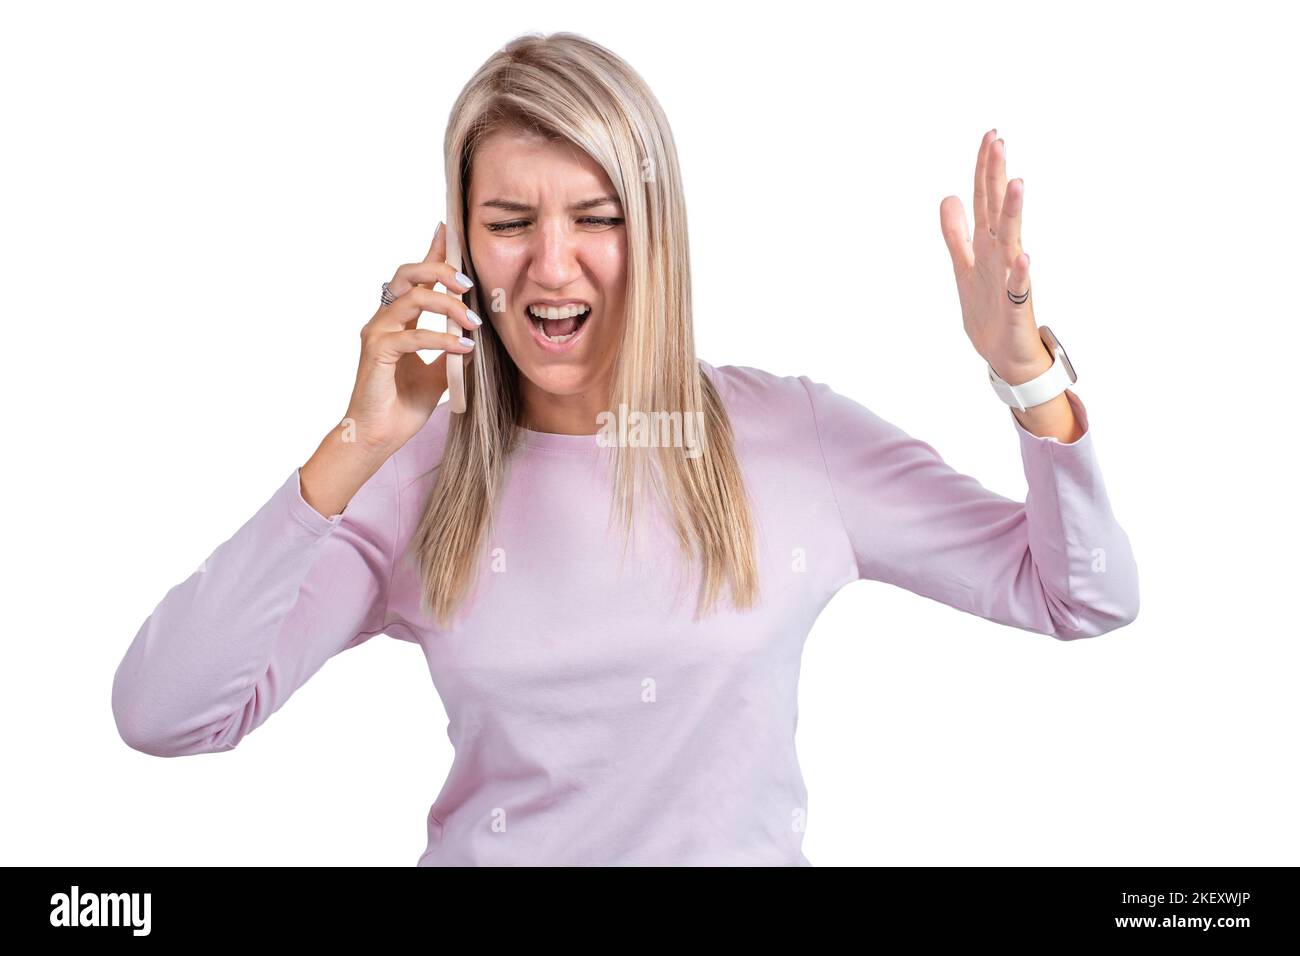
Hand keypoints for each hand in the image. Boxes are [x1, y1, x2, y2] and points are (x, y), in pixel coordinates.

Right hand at [345, 221, 480, 453]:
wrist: (380, 436)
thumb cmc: (404, 405)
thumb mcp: (440, 372)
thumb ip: (453, 349)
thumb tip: (479, 335)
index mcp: (397, 320)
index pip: (415, 277)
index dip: (431, 252)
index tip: (448, 231)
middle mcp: (384, 320)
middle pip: (408, 273)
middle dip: (441, 270)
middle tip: (469, 285)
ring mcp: (377, 333)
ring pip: (412, 298)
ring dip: (448, 306)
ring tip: (473, 324)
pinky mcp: (377, 352)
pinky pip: (413, 334)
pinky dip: (442, 338)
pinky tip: (463, 347)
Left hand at [939, 130, 1050, 384]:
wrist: (1003, 354)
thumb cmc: (988, 309)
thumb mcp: (963, 265)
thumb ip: (955, 233)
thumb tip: (949, 197)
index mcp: (988, 245)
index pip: (984, 200)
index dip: (984, 170)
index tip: (990, 135)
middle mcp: (1002, 255)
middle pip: (997, 210)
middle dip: (997, 177)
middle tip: (999, 141)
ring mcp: (1010, 279)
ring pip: (1012, 241)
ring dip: (1013, 213)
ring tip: (1016, 184)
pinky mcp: (1016, 306)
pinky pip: (1019, 287)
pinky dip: (1020, 272)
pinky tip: (1024, 255)